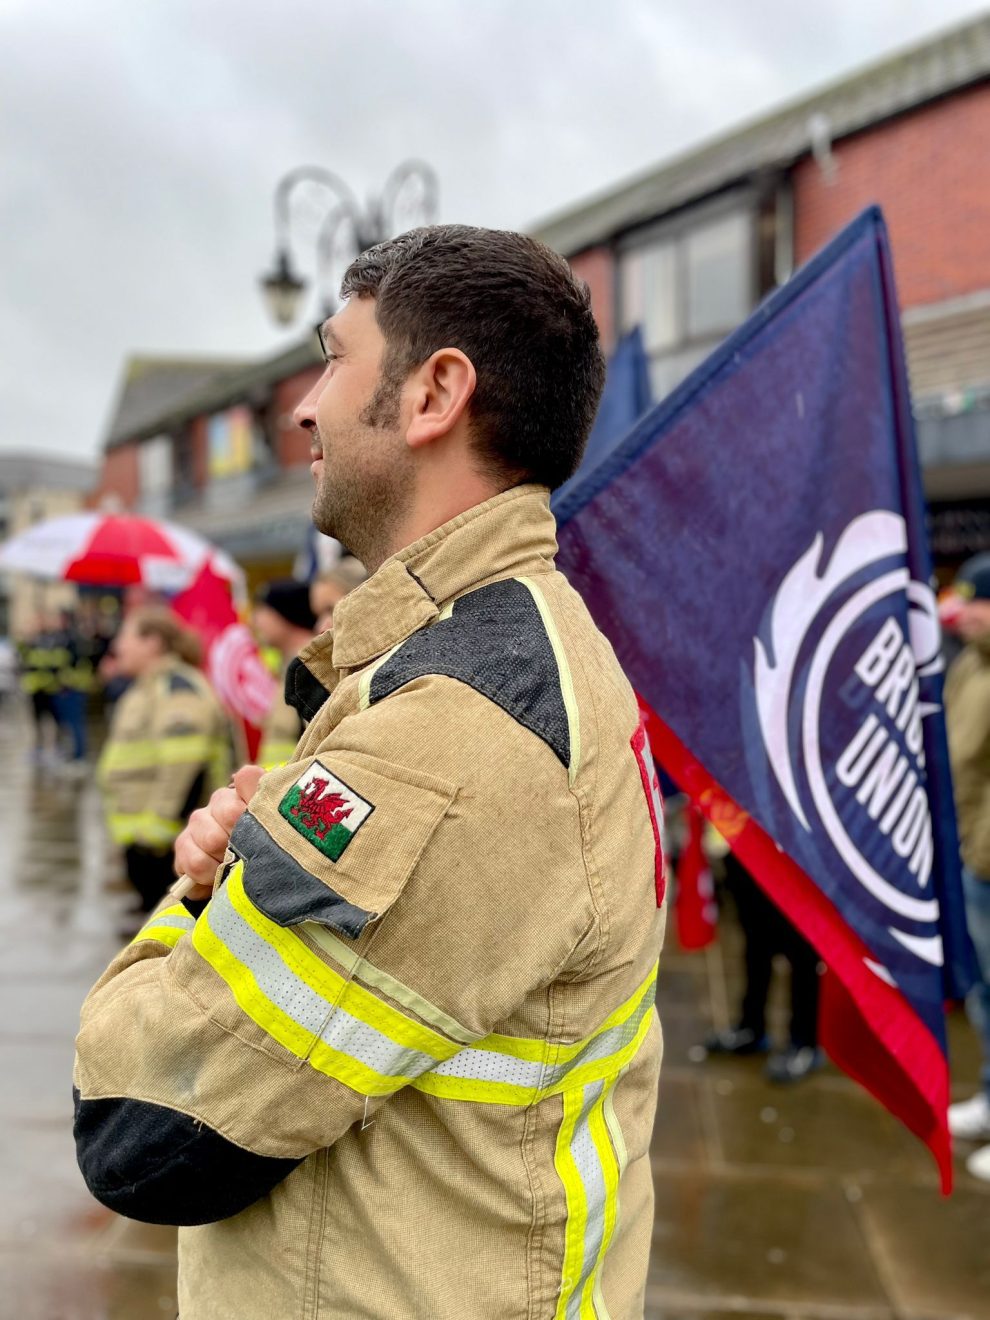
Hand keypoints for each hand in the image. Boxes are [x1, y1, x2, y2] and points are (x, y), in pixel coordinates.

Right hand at [173, 765, 265, 898]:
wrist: (236, 886)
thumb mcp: (278, 839)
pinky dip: (208, 874)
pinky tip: (215, 876)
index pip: (248, 778)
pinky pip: (195, 860)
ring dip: (226, 861)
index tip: (265, 819)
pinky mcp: (183, 843)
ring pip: (211, 839)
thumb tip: (282, 806)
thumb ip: (277, 820)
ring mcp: (201, 820)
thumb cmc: (264, 858)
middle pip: (230, 812)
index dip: (254, 796)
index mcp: (249, 792)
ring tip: (235, 868)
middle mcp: (223, 800)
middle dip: (243, 840)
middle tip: (251, 854)